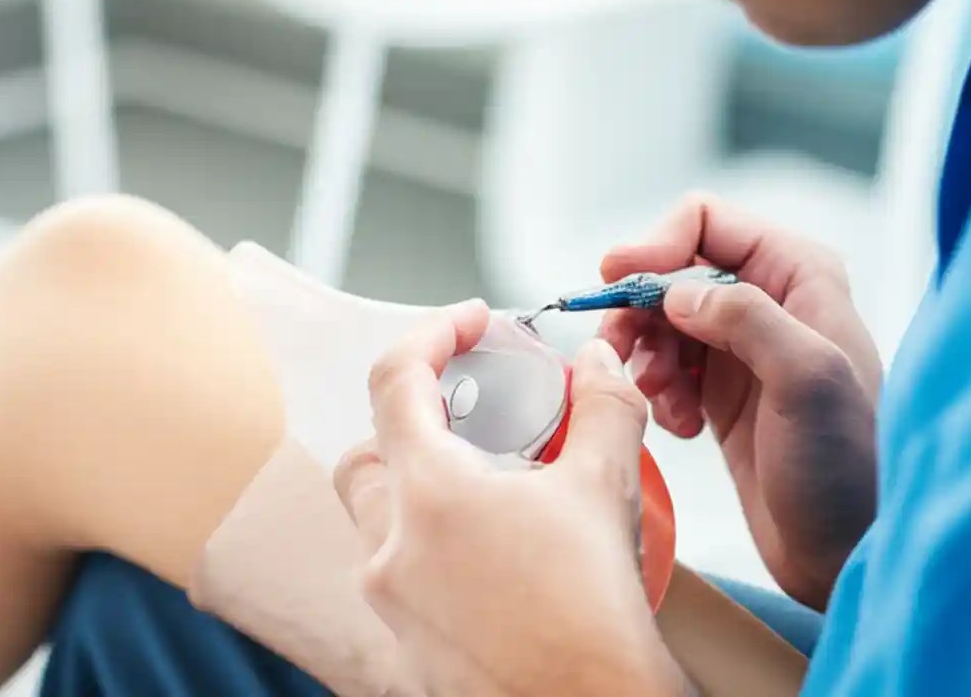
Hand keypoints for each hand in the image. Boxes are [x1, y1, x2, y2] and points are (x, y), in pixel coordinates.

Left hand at [334, 301, 687, 696]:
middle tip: (470, 417)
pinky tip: (490, 555)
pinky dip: (429, 548)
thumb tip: (601, 364)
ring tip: (488, 488)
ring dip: (417, 489)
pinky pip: (398, 577)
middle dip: (409, 424)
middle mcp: (390, 549)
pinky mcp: (406, 647)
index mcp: (427, 494)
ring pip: (376, 521)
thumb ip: (602, 407)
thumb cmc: (593, 613)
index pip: (395, 381)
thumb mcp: (604, 488)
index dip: (432, 334)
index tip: (471, 323)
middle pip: (366, 456)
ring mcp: (391, 604)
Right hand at [600, 194, 879, 609]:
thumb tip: (676, 292)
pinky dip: (656, 394)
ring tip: (664, 402)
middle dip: (639, 312)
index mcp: (799, 276)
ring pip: (659, 322)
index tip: (613, 282)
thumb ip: (746, 318)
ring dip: (645, 358)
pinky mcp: (720, 392)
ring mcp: (741, 348)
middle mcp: (769, 301)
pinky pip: (663, 369)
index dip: (653, 245)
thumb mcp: (806, 380)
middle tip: (622, 355)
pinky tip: (683, 428)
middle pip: (671, 272)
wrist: (848, 552)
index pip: (706, 222)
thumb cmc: (846, 469)